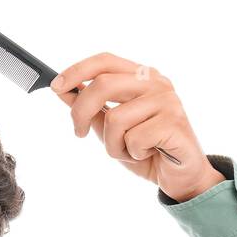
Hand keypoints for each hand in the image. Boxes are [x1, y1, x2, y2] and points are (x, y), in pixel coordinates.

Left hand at [48, 53, 223, 201]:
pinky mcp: (174, 123)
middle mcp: (156, 83)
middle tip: (78, 133)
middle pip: (102, 85)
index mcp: (141, 77)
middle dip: (80, 112)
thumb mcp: (111, 128)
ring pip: (115, 118)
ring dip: (112, 145)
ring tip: (129, 151)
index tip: (56, 87)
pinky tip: (147, 154)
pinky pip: (133, 139)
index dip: (77, 70)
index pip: (105, 60)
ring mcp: (167, 101)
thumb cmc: (146, 149)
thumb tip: (62, 89)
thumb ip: (91, 108)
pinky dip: (132, 154)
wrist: (180, 176)